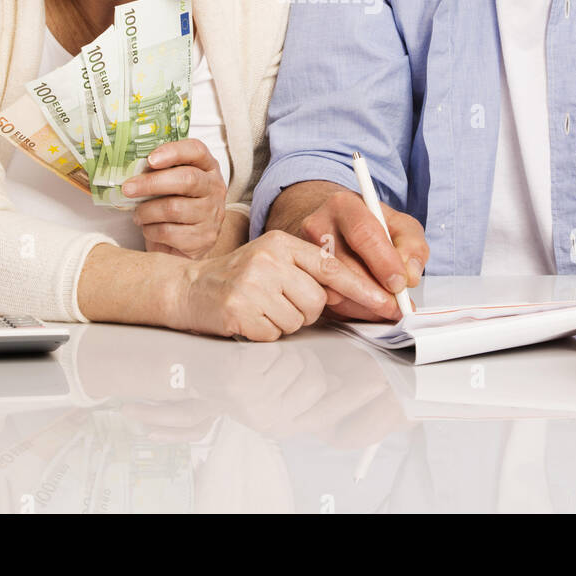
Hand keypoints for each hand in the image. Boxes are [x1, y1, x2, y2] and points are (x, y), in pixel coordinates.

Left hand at [121, 139, 225, 259]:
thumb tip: (132, 168)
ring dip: (147, 211)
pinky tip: (149, 229)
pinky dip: (150, 230)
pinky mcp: (202, 239)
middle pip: (187, 179)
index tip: (149, 159)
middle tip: (128, 188)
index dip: (173, 152)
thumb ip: (160, 171)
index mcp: (208, 168)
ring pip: (173, 208)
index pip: (196, 151)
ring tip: (138, 214)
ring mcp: (212, 215)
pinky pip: (168, 232)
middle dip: (152, 183)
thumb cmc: (175, 205)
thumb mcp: (172, 183)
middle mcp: (215, 189)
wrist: (187, 245)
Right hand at [174, 230, 397, 341]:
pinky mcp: (238, 309)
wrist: (189, 288)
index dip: (361, 287)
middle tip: (280, 302)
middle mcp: (268, 259)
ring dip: (284, 321)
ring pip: (298, 320)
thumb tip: (348, 293)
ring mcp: (252, 284)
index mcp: (281, 242)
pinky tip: (249, 318)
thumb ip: (307, 269)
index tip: (386, 302)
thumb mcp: (273, 259)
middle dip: (306, 309)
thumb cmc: (239, 276)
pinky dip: (265, 332)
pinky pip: (275, 333)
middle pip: (317, 301)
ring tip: (261, 307)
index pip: (331, 267)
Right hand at [295, 188, 427, 320]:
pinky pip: (327, 302)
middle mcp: (317, 226)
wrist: (337, 228)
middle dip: (375, 292)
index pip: (363, 233)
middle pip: (345, 266)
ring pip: (334, 289)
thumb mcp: (399, 225)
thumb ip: (412, 245)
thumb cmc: (370, 225)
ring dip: (365, 305)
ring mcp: (304, 253)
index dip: (384, 262)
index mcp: (343, 205)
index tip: (400, 283)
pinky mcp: (303, 277)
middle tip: (397, 305)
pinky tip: (368, 305)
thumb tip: (409, 275)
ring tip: (386, 306)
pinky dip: (353, 310)